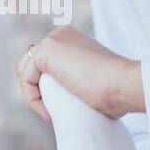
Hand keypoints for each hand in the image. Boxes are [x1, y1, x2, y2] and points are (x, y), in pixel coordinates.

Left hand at [15, 27, 144, 121]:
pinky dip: (33, 99)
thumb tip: (68, 95)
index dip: (45, 89)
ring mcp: (53, 40)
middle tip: (52, 113)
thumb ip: (76, 82)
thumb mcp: (93, 84)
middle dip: (36, 90)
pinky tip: (49, 113)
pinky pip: (26, 78)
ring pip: (26, 72)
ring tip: (51, 114)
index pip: (44, 64)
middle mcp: (60, 35)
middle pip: (31, 66)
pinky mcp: (46, 50)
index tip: (57, 111)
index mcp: (72, 40)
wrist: (123, 85)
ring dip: (34, 96)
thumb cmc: (116, 92)